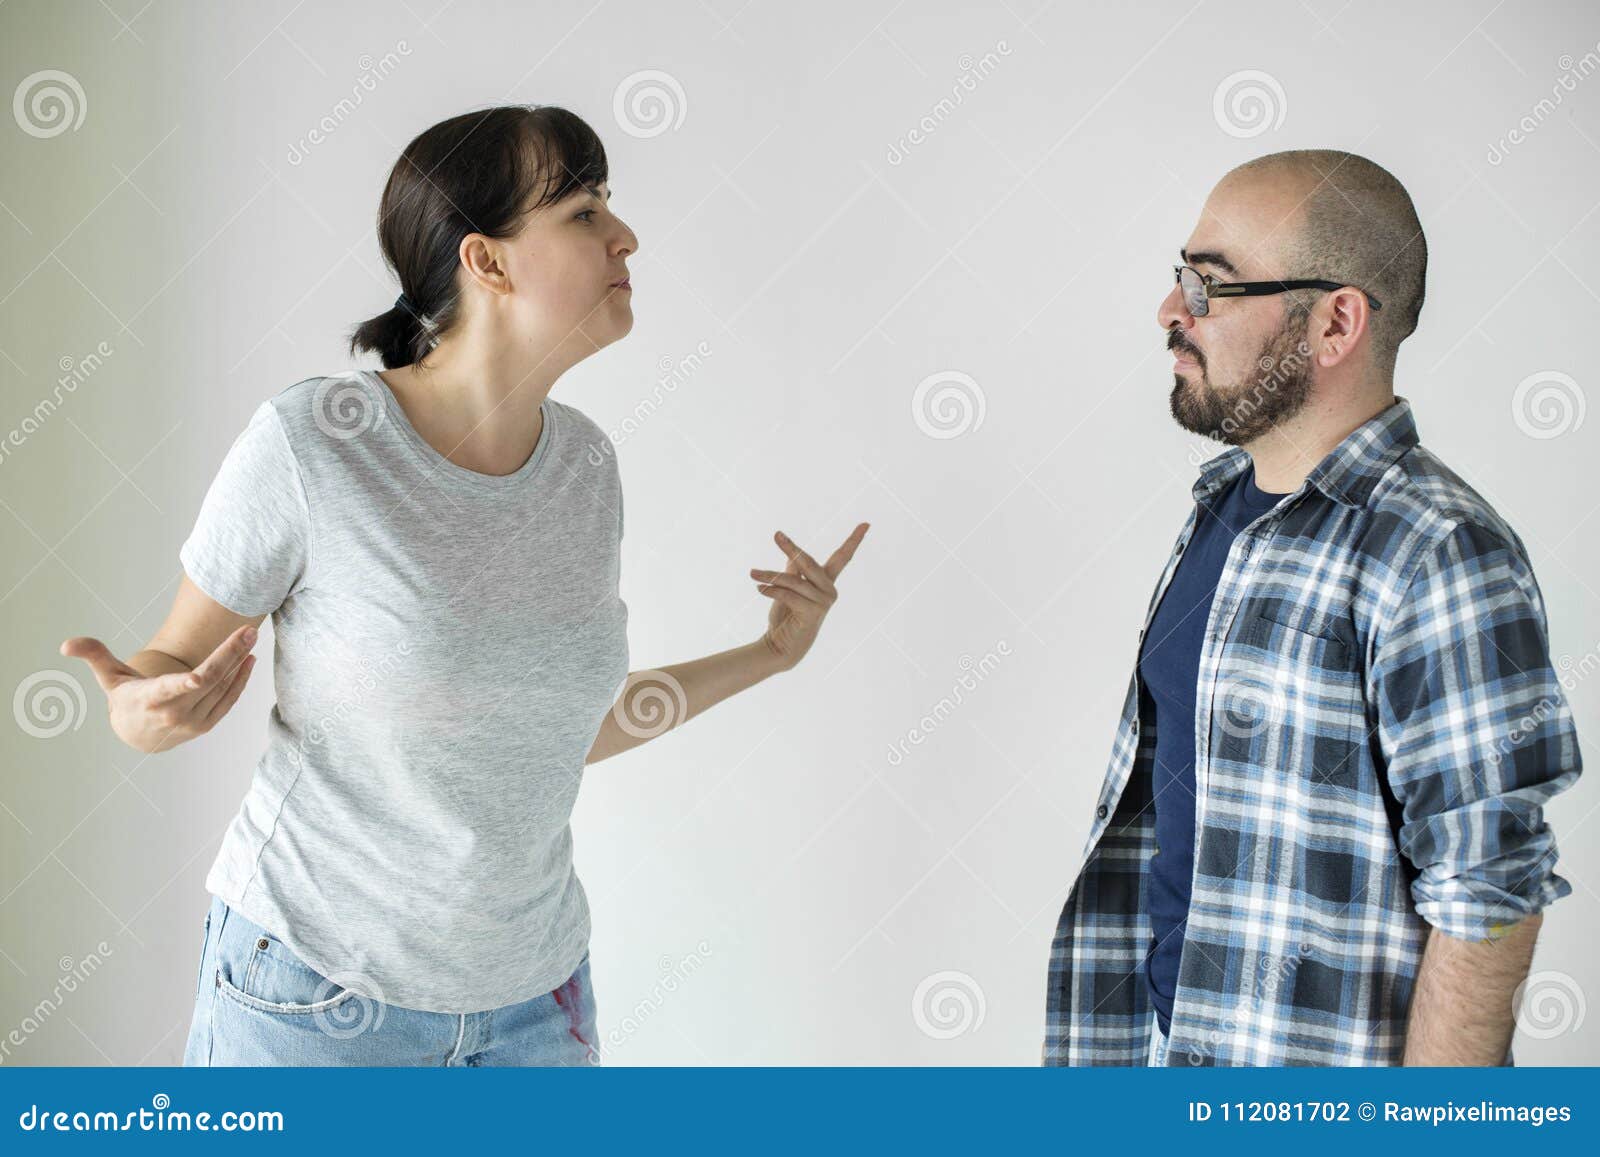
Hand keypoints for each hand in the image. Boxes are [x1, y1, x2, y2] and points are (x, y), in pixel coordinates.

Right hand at [58, 626, 258, 753]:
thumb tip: (66, 644)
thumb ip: (94, 655)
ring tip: (250, 637)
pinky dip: (241, 680)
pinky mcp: (207, 724)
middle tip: (249, 631)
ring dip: (239, 662)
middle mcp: (174, 713)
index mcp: (150, 699)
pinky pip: (229, 700)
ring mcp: (193, 722)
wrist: (139, 737)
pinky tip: (249, 659)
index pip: (171, 689)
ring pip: (222, 688)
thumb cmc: (125, 699)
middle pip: (208, 681)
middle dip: (230, 654)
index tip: (197, 675)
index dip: (186, 682)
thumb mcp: (109, 677)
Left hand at [749, 523, 868, 671]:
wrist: (780, 647)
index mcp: (826, 582)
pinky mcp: (812, 613)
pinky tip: (759, 589)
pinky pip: (788, 594)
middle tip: (776, 535)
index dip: (854, 540)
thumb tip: (792, 554)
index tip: (866, 523)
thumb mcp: (789, 589)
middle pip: (808, 562)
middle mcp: (829, 591)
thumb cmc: (786, 618)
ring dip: (769, 576)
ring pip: (792, 580)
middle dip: (791, 548)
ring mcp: (823, 603)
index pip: (843, 558)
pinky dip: (771, 590)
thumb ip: (793, 572)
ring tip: (752, 574)